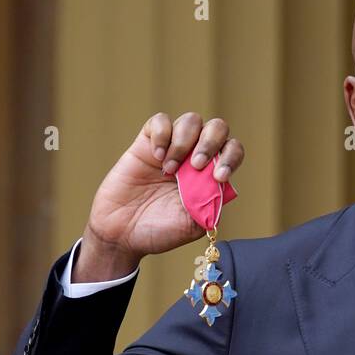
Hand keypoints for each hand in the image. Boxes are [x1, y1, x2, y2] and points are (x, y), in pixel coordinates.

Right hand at [75, 112, 244, 279]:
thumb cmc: (158, 230)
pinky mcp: (146, 143)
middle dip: (211, 143)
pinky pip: (160, 121)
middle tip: (195, 166)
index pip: (232, 151)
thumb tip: (222, 184)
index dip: (231, 158)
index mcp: (210, 176)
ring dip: (184, 142)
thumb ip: (211, 204)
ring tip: (169, 170)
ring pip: (191, 121)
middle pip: (217, 128)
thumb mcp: (192, 225)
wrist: (122, 233)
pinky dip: (162, 135)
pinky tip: (157, 157)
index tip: (219, 177)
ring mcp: (171, 148)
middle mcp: (194, 158)